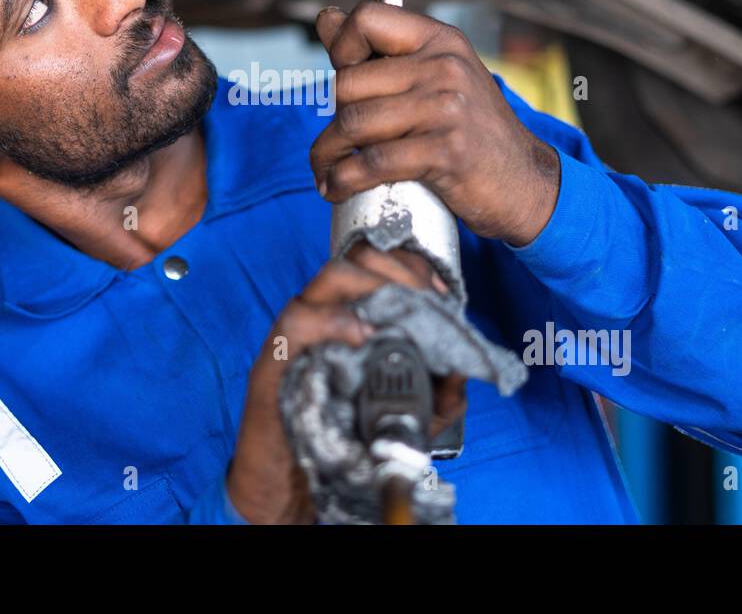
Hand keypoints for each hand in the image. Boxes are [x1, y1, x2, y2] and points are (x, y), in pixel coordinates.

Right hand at [226, 243, 466, 524]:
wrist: (291, 482)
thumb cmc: (344, 440)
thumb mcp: (407, 415)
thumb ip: (441, 392)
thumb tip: (466, 365)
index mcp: (351, 315)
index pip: (381, 263)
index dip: (414, 267)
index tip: (442, 290)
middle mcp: (325, 313)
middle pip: (360, 260)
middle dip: (400, 272)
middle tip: (427, 300)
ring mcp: (298, 332)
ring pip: (331, 279)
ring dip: (373, 287)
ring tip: (399, 314)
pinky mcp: (275, 357)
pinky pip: (299, 322)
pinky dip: (333, 321)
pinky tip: (362, 335)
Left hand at [309, 1, 560, 246]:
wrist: (525, 181)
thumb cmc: (472, 130)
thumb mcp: (435, 77)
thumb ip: (379, 51)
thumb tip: (327, 18)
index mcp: (440, 40)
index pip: (366, 18)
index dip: (340, 47)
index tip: (343, 79)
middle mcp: (444, 66)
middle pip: (348, 82)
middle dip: (333, 119)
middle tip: (338, 143)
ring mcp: (446, 109)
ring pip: (353, 123)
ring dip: (326, 155)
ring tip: (326, 171)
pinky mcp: (444, 152)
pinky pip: (371, 162)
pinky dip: (343, 180)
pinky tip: (337, 188)